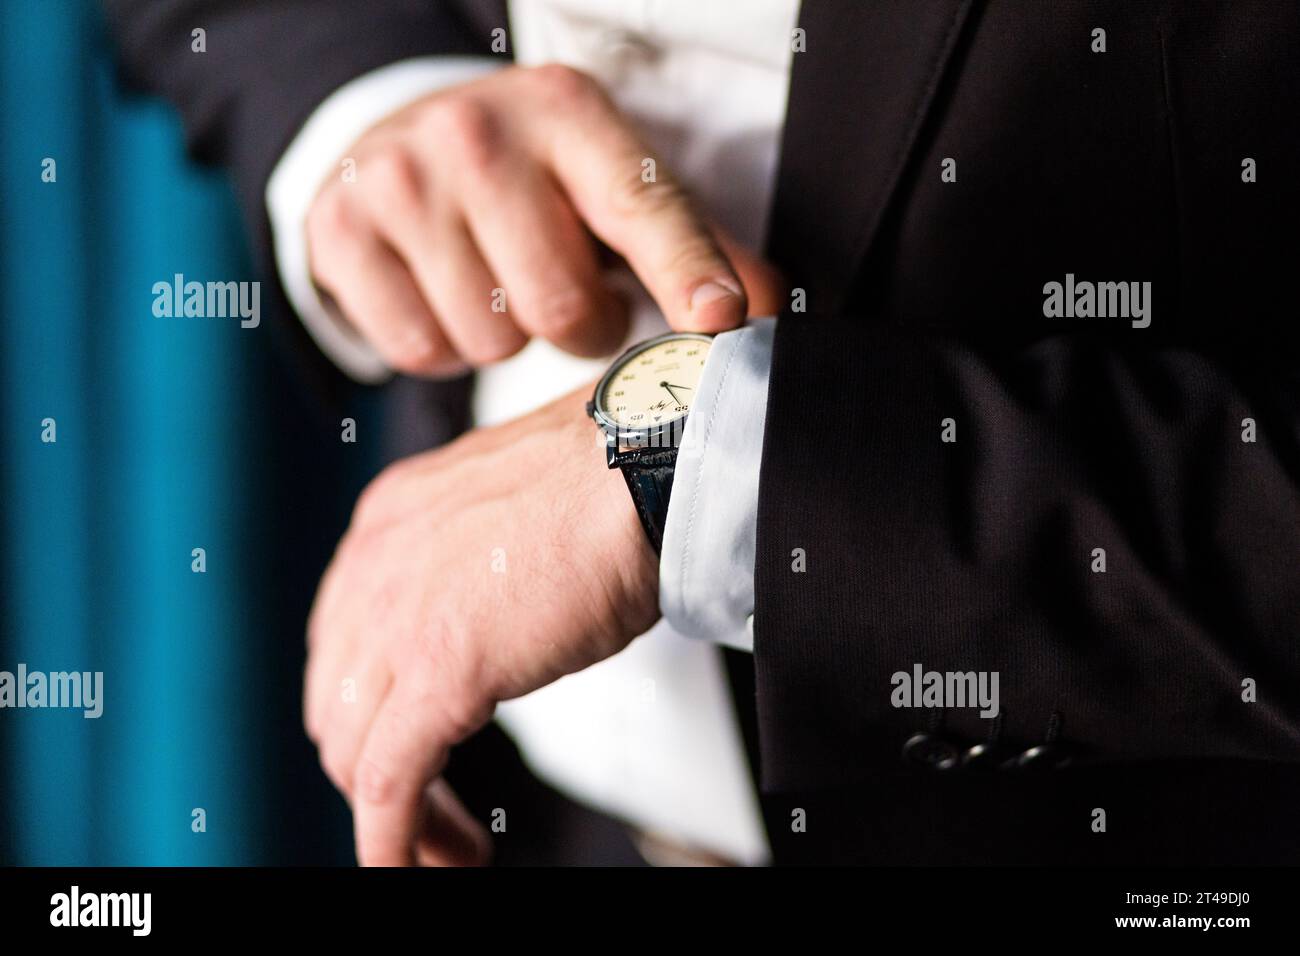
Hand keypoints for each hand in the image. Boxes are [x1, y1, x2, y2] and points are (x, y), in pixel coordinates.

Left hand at [303, 386, 657, 864]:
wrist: (643, 464)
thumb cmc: (609, 478)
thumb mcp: (509, 511)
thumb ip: (476, 557)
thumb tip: (494, 611)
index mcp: (388, 522)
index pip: (344, 639)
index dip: (370, 704)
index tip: (407, 739)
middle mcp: (374, 567)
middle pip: (336, 700)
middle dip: (371, 762)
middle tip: (428, 804)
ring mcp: (398, 618)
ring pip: (353, 751)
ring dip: (394, 814)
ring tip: (448, 846)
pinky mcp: (440, 673)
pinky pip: (390, 783)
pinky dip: (395, 841)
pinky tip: (417, 868)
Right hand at [306, 63, 783, 374]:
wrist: (397, 140)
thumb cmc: (531, 179)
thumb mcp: (609, 183)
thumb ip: (689, 246)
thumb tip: (763, 311)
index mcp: (567, 113)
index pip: (640, 204)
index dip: (685, 270)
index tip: (717, 319)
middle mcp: (477, 133)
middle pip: (560, 306)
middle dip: (577, 326)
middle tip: (564, 293)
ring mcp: (398, 178)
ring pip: (490, 341)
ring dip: (507, 339)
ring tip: (498, 284)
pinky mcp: (339, 229)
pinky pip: (420, 350)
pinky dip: (444, 346)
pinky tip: (445, 295)